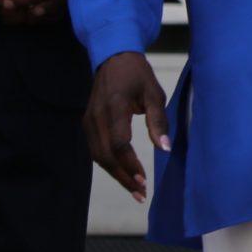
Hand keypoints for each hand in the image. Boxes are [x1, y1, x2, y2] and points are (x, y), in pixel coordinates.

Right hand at [83, 51, 170, 201]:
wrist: (113, 58)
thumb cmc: (138, 75)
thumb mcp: (154, 93)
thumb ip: (158, 121)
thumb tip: (165, 149)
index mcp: (114, 107)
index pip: (119, 143)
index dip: (130, 164)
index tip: (144, 179)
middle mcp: (96, 117)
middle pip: (106, 155)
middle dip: (123, 177)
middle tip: (141, 193)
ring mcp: (88, 121)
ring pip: (98, 156)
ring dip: (116, 174)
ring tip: (134, 189)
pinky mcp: (87, 124)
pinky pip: (96, 149)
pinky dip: (109, 164)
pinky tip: (123, 172)